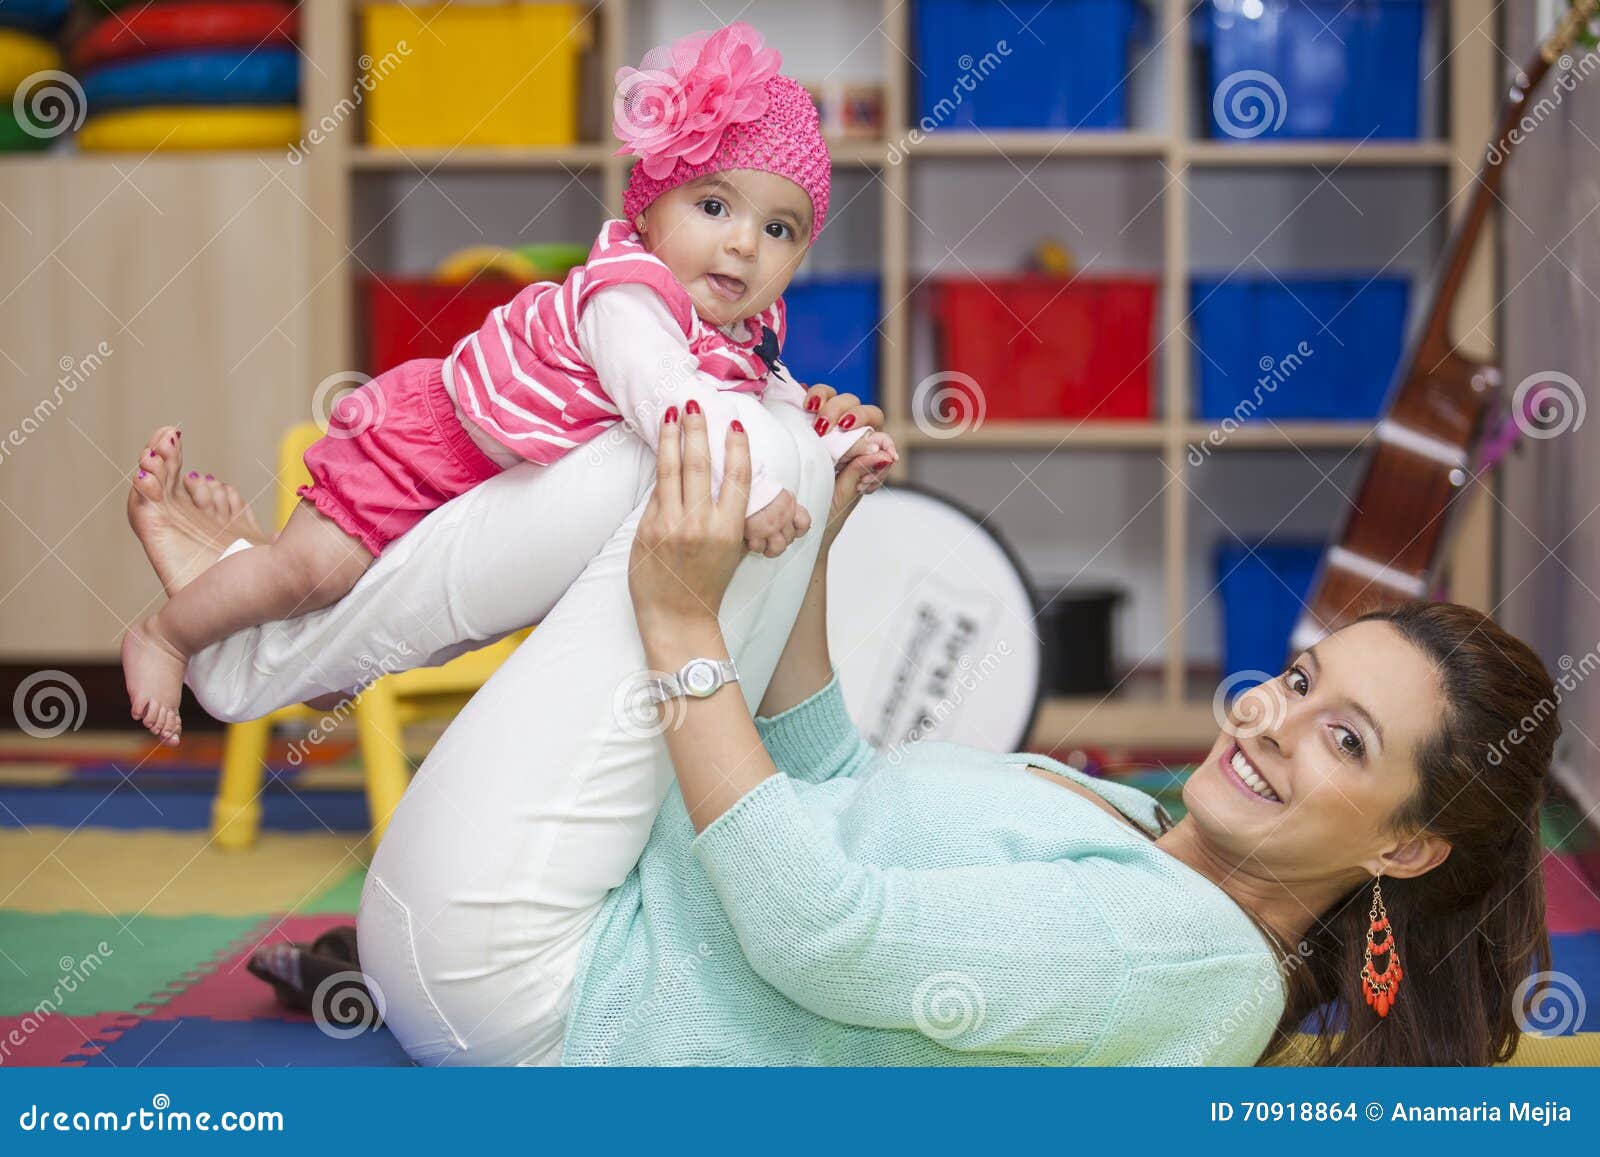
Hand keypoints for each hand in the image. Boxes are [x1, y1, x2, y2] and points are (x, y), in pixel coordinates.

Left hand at [628, 404, 749, 632]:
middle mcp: (699, 524)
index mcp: (728, 530)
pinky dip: (660, 470)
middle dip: (696, 429)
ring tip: (671, 414)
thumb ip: (726, 514)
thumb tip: (720, 475)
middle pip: (699, 463)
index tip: (734, 425)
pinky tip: (661, 449)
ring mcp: (669, 526)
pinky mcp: (646, 530)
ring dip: (671, 437)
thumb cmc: (707, 584)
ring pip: (670, 470)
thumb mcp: (730, 549)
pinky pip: (655, 493)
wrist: (678, 617)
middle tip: (694, 404)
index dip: (737, 447)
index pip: (738, 477)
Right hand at [743, 488, 810, 557]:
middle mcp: (783, 516)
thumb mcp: (771, 486)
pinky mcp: (756, 533)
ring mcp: (771, 527)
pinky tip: (751, 540)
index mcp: (788, 503)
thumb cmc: (752, 483)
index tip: (792, 529)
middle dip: (781, 538)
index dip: (798, 529)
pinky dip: (756, 546)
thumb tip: (779, 506)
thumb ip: (778, 499)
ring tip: (762, 543)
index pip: (804, 522)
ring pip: (778, 547)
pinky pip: (760, 547)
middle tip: (771, 536)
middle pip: (790, 537)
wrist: (739, 484)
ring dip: (770, 547)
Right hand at [800, 384, 895, 550]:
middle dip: (844, 410)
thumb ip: (861, 474)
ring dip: (825, 400)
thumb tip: (885, 455)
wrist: (794, 526)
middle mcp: (848, 438)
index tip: (849, 430)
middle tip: (824, 425)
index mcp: (864, 454)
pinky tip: (801, 401)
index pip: (876, 426)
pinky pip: (809, 399)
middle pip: (857, 406)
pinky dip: (806, 394)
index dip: (865, 423)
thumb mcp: (843, 496)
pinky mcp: (803, 424)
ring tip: (811, 411)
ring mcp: (826, 429)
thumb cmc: (825, 515)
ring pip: (834, 397)